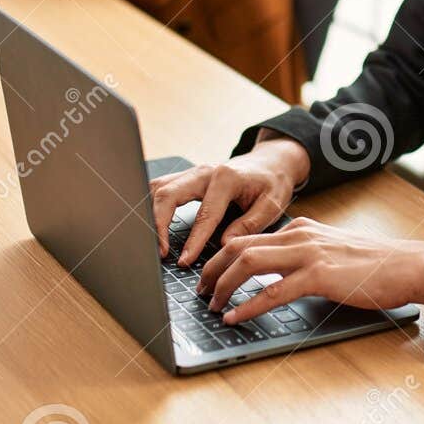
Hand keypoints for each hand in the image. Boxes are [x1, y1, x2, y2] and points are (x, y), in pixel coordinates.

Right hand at [148, 137, 309, 261]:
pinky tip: (152, 226)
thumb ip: (249, 225)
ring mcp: (193, 173)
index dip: (193, 240)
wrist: (272, 162)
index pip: (204, 214)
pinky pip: (162, 189)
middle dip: (158, 224)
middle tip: (160, 252)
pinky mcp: (187, 178)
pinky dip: (153, 207)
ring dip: (150, 214)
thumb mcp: (272, 205)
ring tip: (153, 243)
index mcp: (227, 178)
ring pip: (159, 188)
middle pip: (168, 194)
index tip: (184, 261)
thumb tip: (224, 246)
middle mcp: (205, 172)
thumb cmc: (273, 183)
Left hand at [197, 217, 423, 322]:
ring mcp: (309, 253)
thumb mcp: (331, 252)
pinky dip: (248, 305)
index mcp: (301, 229)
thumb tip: (275, 280)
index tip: (209, 276)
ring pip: (248, 262)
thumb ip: (303, 258)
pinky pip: (273, 291)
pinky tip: (236, 316)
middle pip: (238, 245)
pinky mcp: (319, 275)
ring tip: (212, 304)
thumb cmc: (374, 265)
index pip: (248, 237)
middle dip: (212, 269)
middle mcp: (300, 236)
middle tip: (200, 291)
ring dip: (223, 285)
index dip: (221, 257)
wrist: (408, 265)